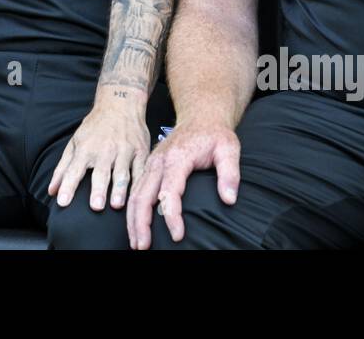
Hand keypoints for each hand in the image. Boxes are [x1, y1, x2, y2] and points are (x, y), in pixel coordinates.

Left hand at [48, 92, 148, 211]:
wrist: (120, 104)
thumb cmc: (95, 127)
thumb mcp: (75, 142)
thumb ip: (63, 168)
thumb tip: (52, 191)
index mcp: (86, 149)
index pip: (74, 170)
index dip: (68, 186)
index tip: (63, 202)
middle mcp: (105, 150)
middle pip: (101, 173)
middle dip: (98, 189)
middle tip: (95, 207)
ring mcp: (124, 150)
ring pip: (122, 173)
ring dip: (119, 189)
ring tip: (117, 205)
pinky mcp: (140, 151)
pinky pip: (140, 170)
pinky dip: (139, 183)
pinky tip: (138, 194)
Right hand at [126, 119, 239, 249]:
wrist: (200, 115)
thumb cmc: (214, 134)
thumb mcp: (229, 148)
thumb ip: (230, 174)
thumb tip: (229, 199)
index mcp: (177, 158)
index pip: (170, 191)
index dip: (172, 216)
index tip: (177, 236)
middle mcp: (159, 162)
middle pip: (143, 195)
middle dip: (141, 223)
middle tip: (143, 247)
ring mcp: (151, 164)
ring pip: (135, 195)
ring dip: (133, 220)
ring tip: (136, 243)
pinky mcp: (149, 167)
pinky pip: (136, 190)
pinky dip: (132, 210)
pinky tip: (135, 225)